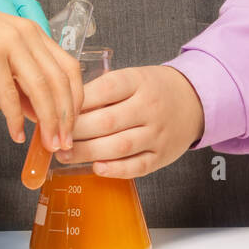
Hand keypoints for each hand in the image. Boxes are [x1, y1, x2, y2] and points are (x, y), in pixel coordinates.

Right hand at [0, 0, 83, 150]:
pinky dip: (15, 120)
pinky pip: (9, 95)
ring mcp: (10, 45)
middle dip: (65, 117)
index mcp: (34, 33)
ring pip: (41, 89)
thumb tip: (37, 112)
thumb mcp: (0, 54)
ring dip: (48, 121)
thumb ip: (20, 80)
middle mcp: (28, 36)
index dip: (75, 100)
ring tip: (48, 143)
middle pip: (60, 82)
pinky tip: (16, 134)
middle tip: (64, 143)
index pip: (69, 68)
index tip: (71, 124)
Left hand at [53, 65, 204, 177]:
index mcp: (139, 81)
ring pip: (119, 146)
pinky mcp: (161, 156)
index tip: (57, 110)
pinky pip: (137, 166)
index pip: (106, 88)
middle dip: (76, 131)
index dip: (79, 101)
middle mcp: (150, 107)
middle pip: (107, 121)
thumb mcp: (132, 77)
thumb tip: (64, 106)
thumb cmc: (153, 89)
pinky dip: (115, 170)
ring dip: (87, 152)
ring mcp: (157, 133)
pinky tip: (96, 168)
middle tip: (54, 136)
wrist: (194, 100)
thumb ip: (103, 90)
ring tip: (65, 155)